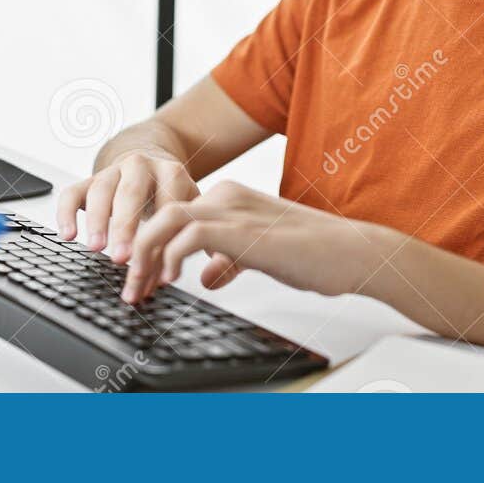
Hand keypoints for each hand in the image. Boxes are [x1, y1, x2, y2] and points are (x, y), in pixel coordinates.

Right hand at [55, 149, 200, 262]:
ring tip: (96, 247)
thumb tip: (213, 269)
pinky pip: (73, 192)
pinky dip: (67, 212)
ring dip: (97, 220)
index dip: (164, 237)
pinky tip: (68, 234)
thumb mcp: (192, 205)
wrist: (150, 160)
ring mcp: (113, 171)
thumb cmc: (171, 194)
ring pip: (101, 190)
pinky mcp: (90, 179)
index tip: (160, 269)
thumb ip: (200, 233)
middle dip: (126, 226)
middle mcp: (141, 166)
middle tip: (121, 257)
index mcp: (172, 172)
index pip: (166, 205)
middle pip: (132, 193)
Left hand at [122, 180, 381, 303]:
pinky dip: (171, 255)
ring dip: (145, 254)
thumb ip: (230, 260)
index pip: (174, 215)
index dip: (150, 248)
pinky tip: (170, 279)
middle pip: (161, 213)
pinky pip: (190, 234)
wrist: (353, 251)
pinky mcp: (243, 229)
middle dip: (138, 252)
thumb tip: (206, 276)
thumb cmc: (316, 254)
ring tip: (139, 286)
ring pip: (167, 218)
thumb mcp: (262, 256)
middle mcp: (227, 196)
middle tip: (130, 287)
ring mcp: (235, 210)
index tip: (141, 280)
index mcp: (230, 197)